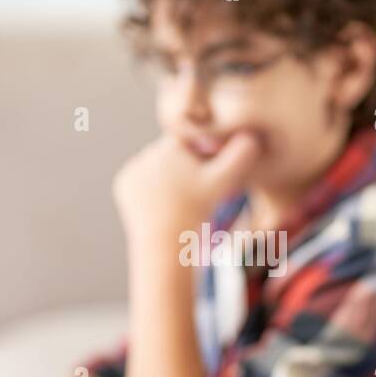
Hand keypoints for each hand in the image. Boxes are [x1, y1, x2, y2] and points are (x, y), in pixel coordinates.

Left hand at [112, 132, 259, 239]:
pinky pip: (141, 180)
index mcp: (170, 146)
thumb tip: (252, 136)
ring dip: (167, 177)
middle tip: (194, 190)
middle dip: (183, 167)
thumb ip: (240, 157)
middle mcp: (147, 152)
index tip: (208, 176)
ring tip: (179, 198)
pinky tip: (161, 202)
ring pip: (156, 167)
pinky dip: (151, 189)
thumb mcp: (223, 183)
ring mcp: (132, 168)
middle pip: (171, 154)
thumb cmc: (197, 211)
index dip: (204, 157)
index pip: (191, 142)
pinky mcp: (122, 184)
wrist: (163, 240)